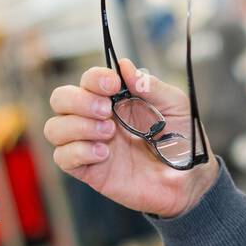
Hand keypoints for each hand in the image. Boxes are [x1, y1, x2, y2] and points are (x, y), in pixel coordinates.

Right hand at [44, 57, 217, 217]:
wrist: (189, 179)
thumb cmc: (182, 140)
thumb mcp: (176, 107)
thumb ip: (151, 86)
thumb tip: (125, 66)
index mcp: (116, 99)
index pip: (88, 80)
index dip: (94, 78)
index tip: (113, 85)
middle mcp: (97, 118)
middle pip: (61, 99)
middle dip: (79, 101)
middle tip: (106, 111)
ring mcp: (90, 144)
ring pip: (55, 128)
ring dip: (78, 126)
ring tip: (109, 133)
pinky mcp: (90, 170)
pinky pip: (63, 158)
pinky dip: (78, 151)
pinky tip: (103, 153)